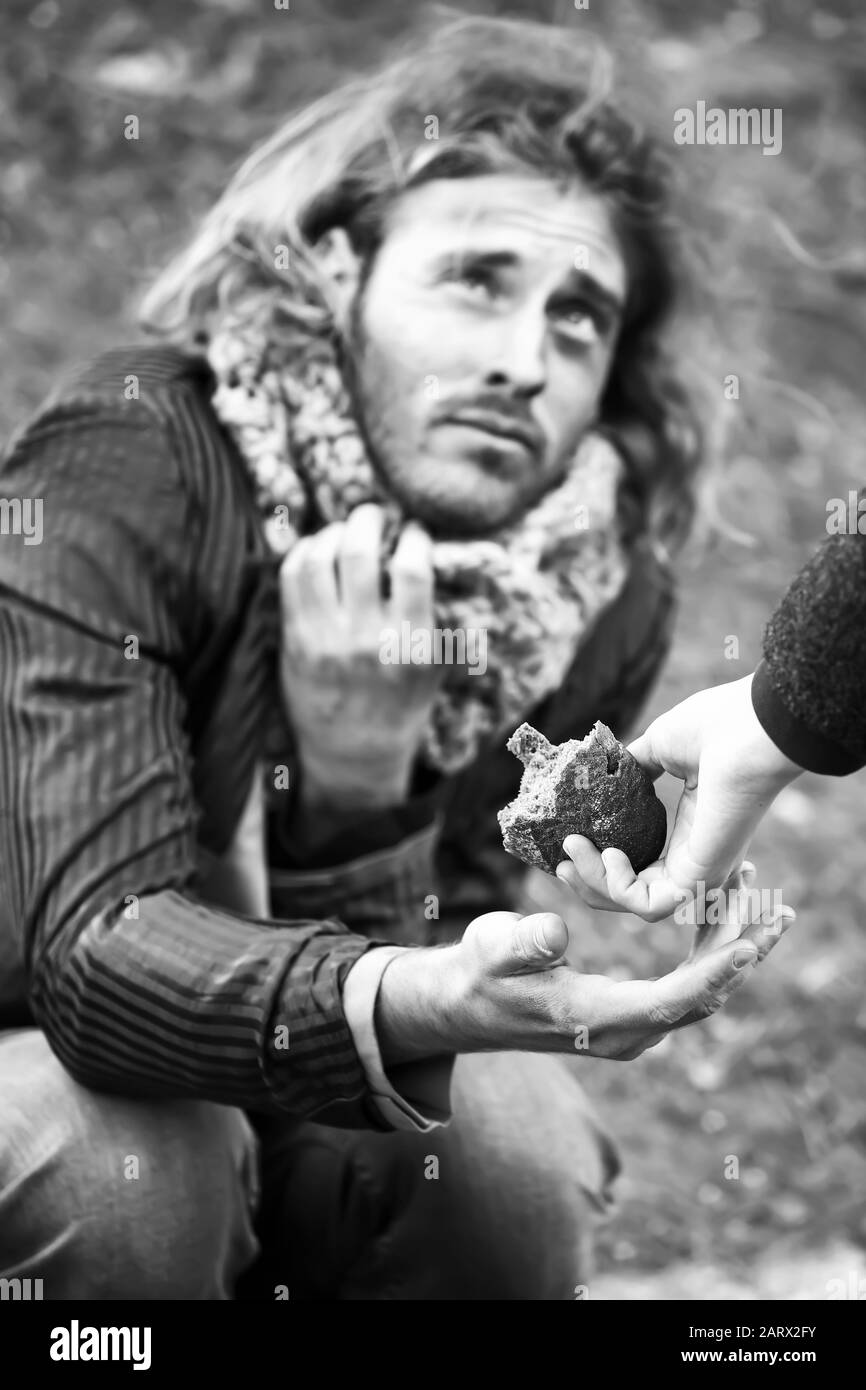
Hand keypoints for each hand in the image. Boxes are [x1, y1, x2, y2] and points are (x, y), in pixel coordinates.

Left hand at [278, 502, 443, 810]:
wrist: (353, 755)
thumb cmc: (401, 708)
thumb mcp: (436, 669)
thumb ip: (440, 619)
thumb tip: (441, 561)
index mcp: (410, 645)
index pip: (412, 569)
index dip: (413, 535)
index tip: (414, 529)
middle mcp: (365, 639)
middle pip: (358, 552)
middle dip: (367, 519)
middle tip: (374, 514)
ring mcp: (324, 638)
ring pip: (318, 558)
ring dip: (333, 531)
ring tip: (344, 530)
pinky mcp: (294, 640)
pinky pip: (291, 577)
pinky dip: (303, 552)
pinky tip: (317, 550)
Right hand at [374, 866, 794, 1065]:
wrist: (468, 1005)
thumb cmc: (480, 972)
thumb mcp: (492, 949)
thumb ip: (523, 942)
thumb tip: (556, 934)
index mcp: (594, 1016)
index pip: (668, 1000)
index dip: (711, 974)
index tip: (748, 944)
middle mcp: (623, 1032)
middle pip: (701, 998)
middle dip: (742, 953)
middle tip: (779, 907)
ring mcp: (631, 1026)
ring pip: (700, 993)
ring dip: (732, 948)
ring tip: (760, 898)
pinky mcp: (632, 1012)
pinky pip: (687, 986)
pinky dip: (711, 950)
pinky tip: (720, 911)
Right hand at [556, 674, 802, 920]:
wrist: (749, 729)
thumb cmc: (716, 728)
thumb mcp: (660, 747)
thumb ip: (633, 767)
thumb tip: (601, 769)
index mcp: (688, 833)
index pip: (638, 867)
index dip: (599, 863)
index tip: (569, 841)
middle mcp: (693, 860)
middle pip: (631, 894)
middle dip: (588, 882)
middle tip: (560, 862)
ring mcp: (697, 873)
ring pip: (633, 903)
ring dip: (593, 882)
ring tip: (574, 848)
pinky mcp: (698, 880)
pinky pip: (646, 904)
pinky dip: (616, 885)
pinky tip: (609, 852)